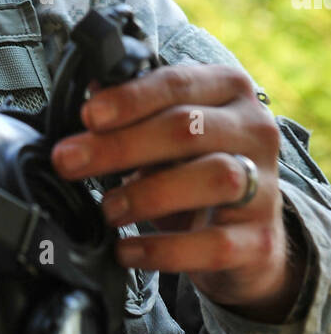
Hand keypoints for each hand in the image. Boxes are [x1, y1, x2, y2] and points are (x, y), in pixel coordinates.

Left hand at [49, 64, 306, 322]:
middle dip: (120, 146)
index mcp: (228, 91)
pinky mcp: (259, 241)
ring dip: (146, 194)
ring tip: (107, 210)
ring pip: (213, 178)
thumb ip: (133, 115)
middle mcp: (254, 131)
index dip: (130, 99)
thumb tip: (88, 96)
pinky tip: (128, 250)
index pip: (178, 83)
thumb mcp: (166, 136)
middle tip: (69, 162)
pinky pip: (213, 245)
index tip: (88, 115)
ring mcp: (265, 186)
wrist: (244, 237)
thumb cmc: (194, 171)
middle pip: (187, 129)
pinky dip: (163, 250)